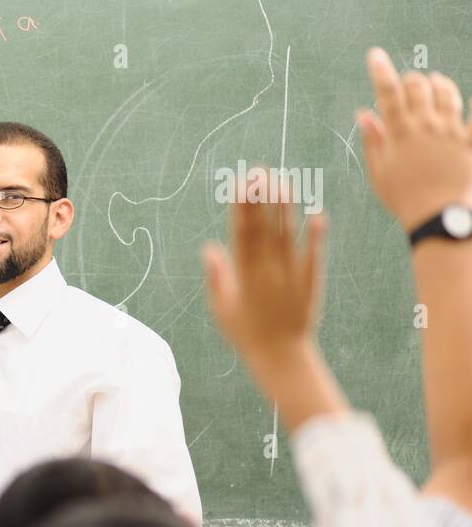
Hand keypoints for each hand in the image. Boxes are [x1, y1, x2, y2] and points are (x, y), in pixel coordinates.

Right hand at [203, 168, 325, 365]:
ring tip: (282, 181)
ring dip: (285, 208)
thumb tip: (209, 247)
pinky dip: (316, 236)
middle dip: (261, 198)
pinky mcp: (310, 282)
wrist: (280, 356)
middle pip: (264, 227)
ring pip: (287, 235)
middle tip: (259, 170)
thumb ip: (217, 277)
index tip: (239, 183)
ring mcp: (291, 274)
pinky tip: (317, 214)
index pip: (242, 232)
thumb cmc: (244, 333)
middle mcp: (268, 270)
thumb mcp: (221, 308)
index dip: (241, 207)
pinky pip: (314, 255)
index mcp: (244, 275)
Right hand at [358, 49, 471, 230]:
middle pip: (418, 85)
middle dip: (411, 79)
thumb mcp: (379, 173)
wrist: (439, 216)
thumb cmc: (404, 198)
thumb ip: (372, 140)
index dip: (380, 71)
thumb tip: (364, 114)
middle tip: (408, 85)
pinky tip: (470, 98)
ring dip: (438, 84)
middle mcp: (426, 125)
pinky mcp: (470, 140)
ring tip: (434, 85)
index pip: (387, 92)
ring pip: (447, 91)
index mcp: (400, 133)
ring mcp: (451, 131)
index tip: (375, 55)